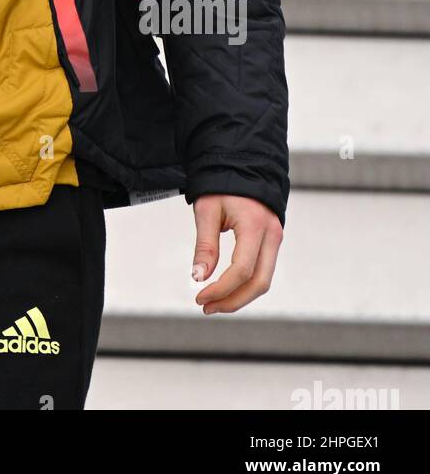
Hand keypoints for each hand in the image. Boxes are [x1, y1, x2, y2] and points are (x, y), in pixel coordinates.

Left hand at [191, 194, 282, 314]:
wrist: (243, 166)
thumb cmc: (221, 184)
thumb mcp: (207, 210)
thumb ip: (205, 245)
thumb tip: (198, 278)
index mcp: (255, 225)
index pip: (242, 269)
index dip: (221, 289)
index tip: (199, 296)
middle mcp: (272, 235)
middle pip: (259, 282)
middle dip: (233, 300)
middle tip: (205, 307)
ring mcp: (276, 239)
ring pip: (264, 281)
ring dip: (239, 297)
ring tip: (212, 303)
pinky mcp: (273, 242)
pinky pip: (263, 271)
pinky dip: (245, 285)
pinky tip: (226, 289)